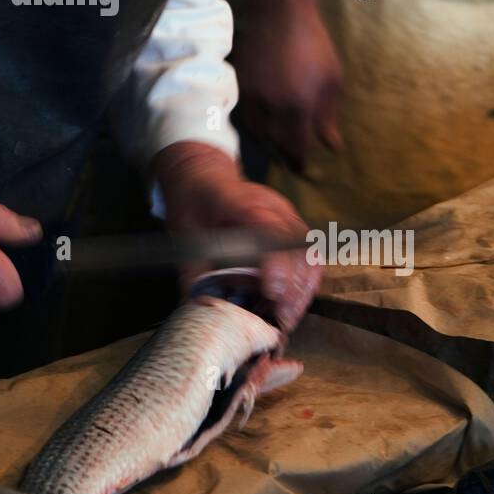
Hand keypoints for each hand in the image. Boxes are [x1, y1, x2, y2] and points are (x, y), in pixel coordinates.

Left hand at [153, 142, 319, 333]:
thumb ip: (192, 271)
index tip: (272, 291)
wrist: (203, 176)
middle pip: (298, 246)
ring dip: (303, 289)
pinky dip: (304, 282)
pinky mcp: (291, 227)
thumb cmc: (194, 202)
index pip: (271, 231)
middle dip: (294, 287)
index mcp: (243, 203)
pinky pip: (308, 255)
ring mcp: (287, 215)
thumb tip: (195, 310)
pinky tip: (292, 304)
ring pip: (310, 253)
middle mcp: (273, 207)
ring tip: (287, 318)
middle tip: (281, 317)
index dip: (277, 262)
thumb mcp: (183, 233)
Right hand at [232, 0, 342, 173]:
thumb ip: (328, 114)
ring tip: (274, 141)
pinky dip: (251, 123)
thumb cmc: (314, 45)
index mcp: (300, 107)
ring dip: (266, 139)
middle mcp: (273, 107)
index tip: (301, 167)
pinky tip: (259, 123)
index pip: (297, 147)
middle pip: (274, 143)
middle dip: (283, 152)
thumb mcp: (331, 79)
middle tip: (289, 157)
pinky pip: (242, 114)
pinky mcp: (238, 85)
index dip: (299, 161)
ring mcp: (252, 96)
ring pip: (255, 132)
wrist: (280, 14)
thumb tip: (331, 146)